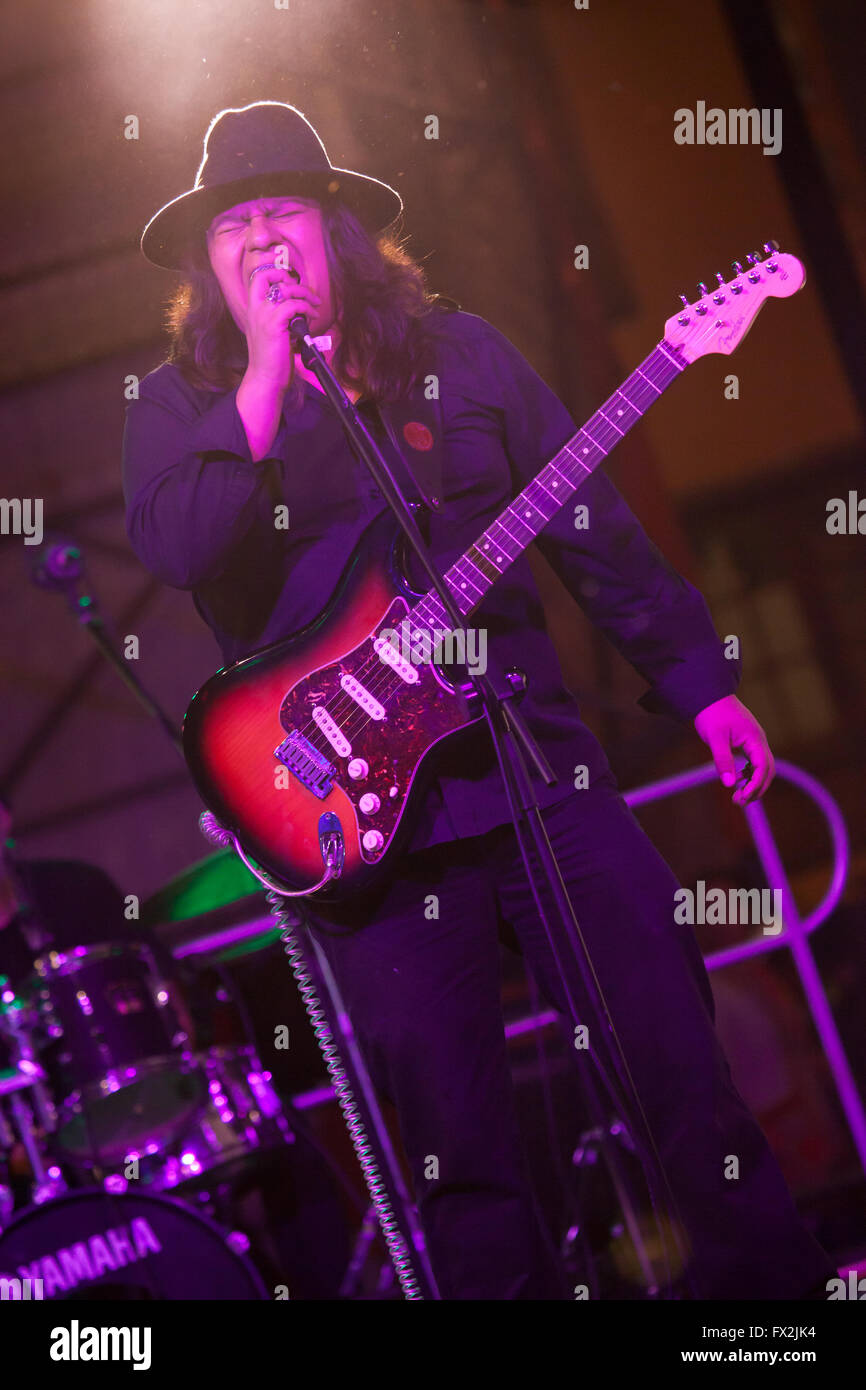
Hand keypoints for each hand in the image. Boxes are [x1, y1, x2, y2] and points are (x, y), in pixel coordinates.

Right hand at [244, 264, 322, 392]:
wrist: (265, 378)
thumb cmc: (272, 357)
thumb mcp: (271, 331)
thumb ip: (278, 315)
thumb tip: (297, 304)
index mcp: (252, 308)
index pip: (257, 277)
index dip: (274, 272)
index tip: (291, 282)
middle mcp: (254, 308)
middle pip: (265, 274)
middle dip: (285, 275)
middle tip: (300, 290)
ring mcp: (263, 315)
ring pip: (285, 288)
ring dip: (304, 294)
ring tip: (314, 305)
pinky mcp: (274, 324)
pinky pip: (294, 305)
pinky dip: (307, 308)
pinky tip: (313, 316)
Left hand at [694, 694, 774, 805]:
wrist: (710, 695)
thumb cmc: (712, 714)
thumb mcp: (715, 738)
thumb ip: (723, 760)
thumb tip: (728, 784)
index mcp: (755, 738)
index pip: (763, 766)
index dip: (756, 784)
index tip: (744, 796)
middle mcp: (759, 740)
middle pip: (768, 770)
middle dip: (757, 788)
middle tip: (739, 801)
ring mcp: (756, 741)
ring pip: (763, 767)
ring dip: (754, 783)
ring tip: (738, 796)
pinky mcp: (749, 741)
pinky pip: (755, 762)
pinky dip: (750, 774)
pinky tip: (738, 781)